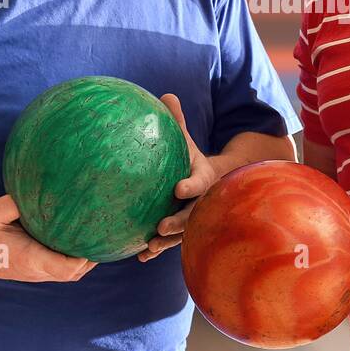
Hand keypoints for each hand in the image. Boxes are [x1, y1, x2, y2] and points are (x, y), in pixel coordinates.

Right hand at [0, 194, 94, 282]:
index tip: (95, 239)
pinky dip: (73, 260)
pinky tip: (79, 241)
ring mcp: (34, 274)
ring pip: (69, 275)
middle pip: (74, 274)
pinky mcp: (33, 271)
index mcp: (29, 258)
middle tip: (103, 234)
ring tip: (96, 237)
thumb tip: (42, 186)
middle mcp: (35, 270)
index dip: (84, 258)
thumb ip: (17, 202)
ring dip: (84, 260)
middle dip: (91, 258)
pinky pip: (59, 270)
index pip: (65, 268)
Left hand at [138, 94, 219, 262]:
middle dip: (178, 222)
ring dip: (167, 242)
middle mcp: (201, 201)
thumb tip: (166, 95)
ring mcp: (193, 219)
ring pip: (183, 234)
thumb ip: (178, 122)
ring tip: (150, 246)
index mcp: (204, 177)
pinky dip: (158, 250)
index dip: (190, 186)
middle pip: (192, 214)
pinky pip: (171, 242)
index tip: (178, 188)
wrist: (208, 179)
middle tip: (161, 226)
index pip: (199, 183)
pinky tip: (141, 256)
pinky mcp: (182, 231)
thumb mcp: (187, 140)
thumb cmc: (190, 156)